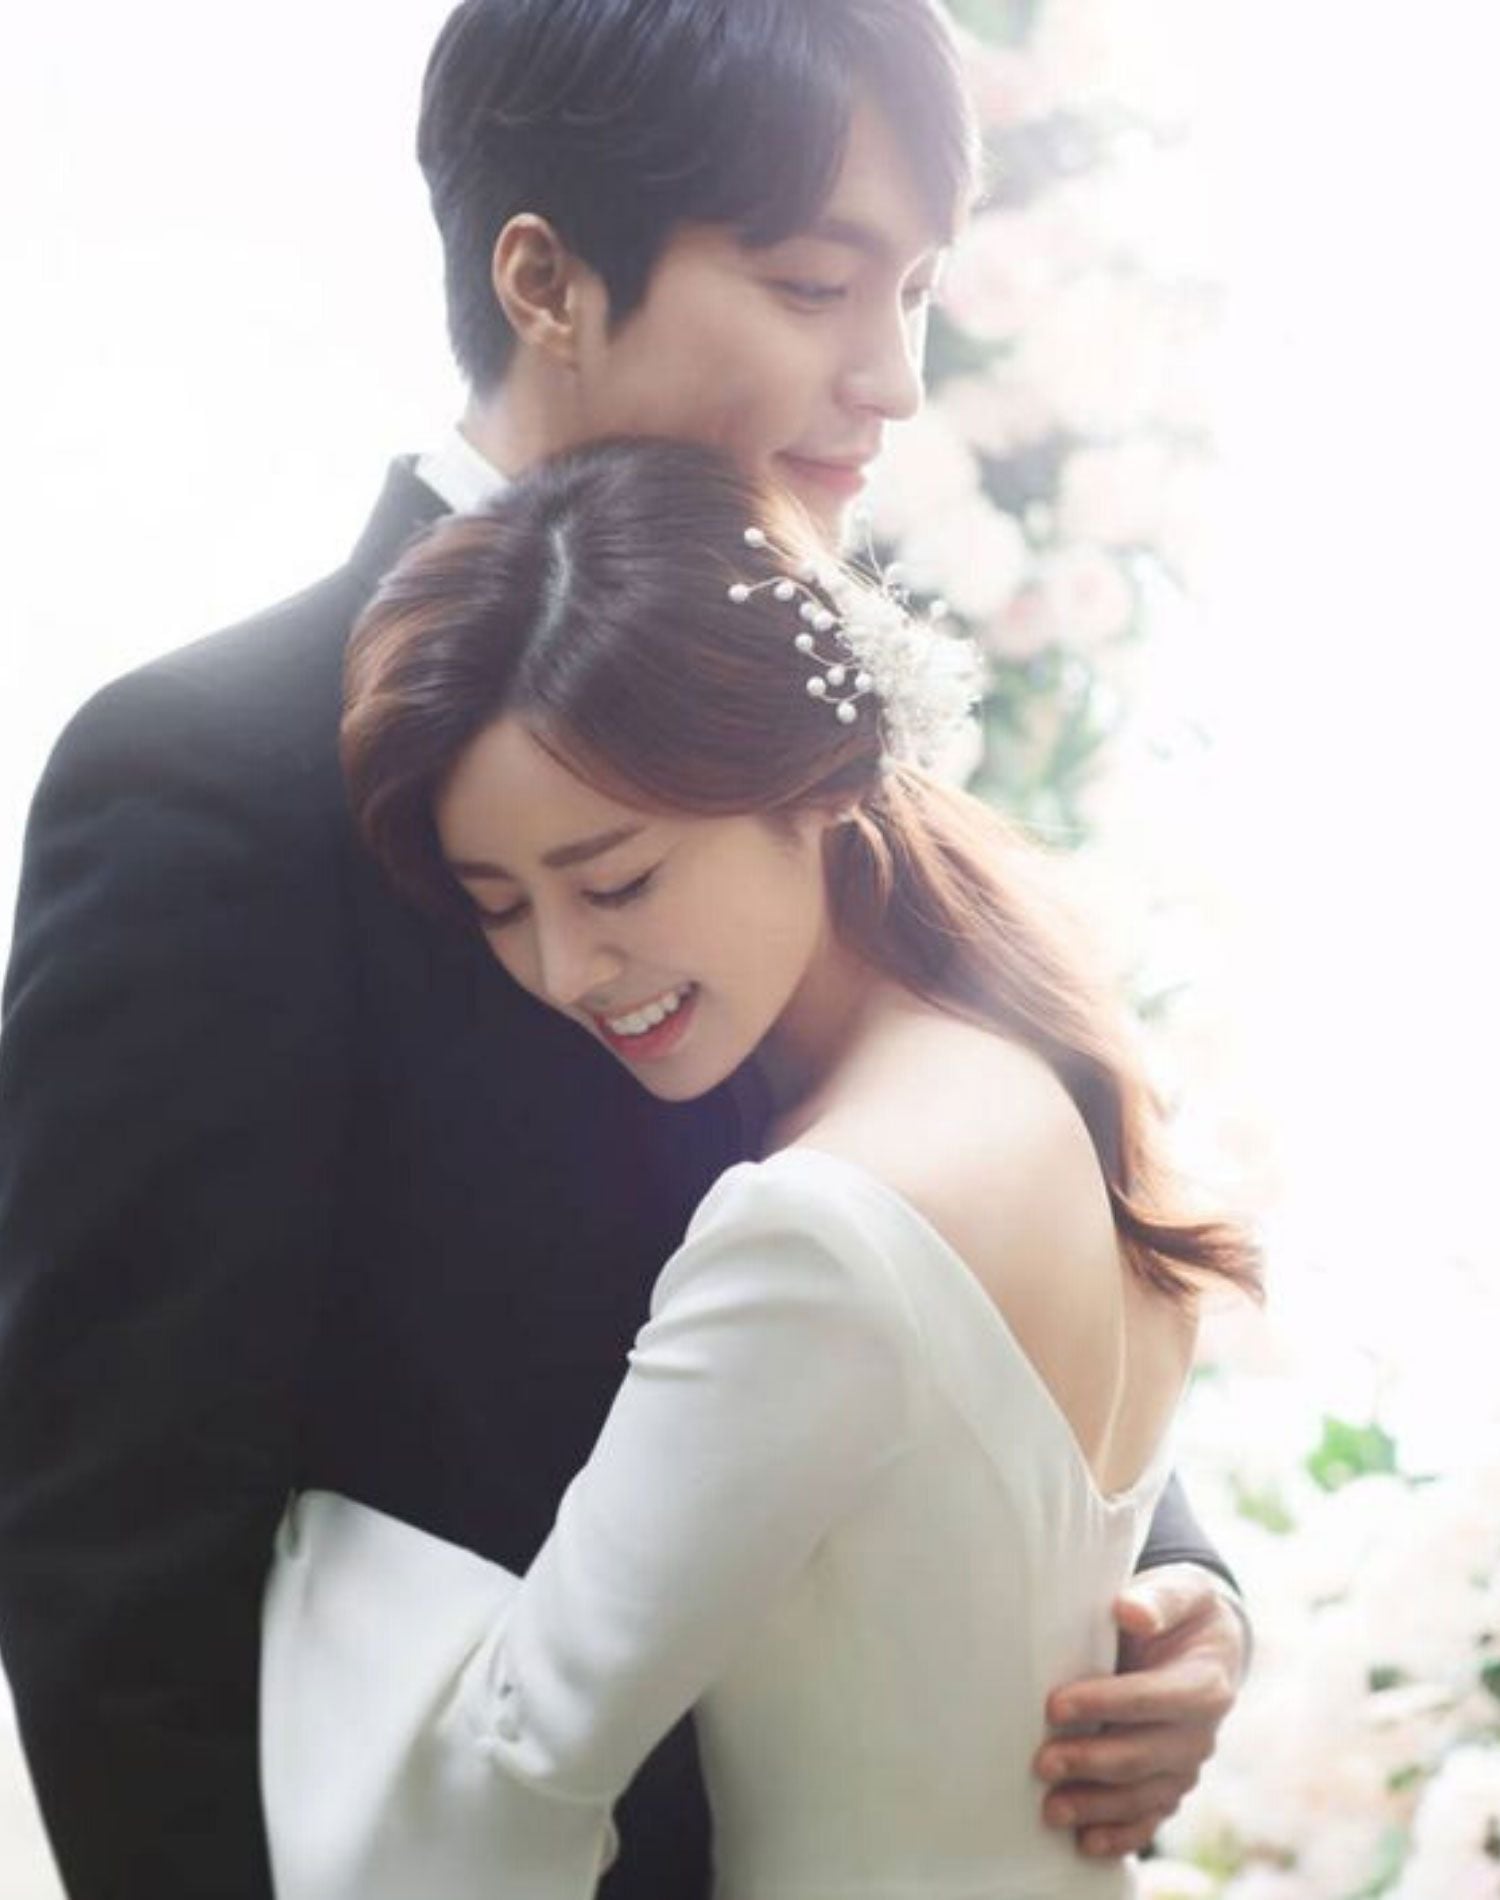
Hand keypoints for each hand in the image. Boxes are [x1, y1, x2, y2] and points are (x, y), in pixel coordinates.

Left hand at [1033, 1563, 1247, 1859]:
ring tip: (1051, 1809)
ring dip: (1097, 1806)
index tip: (1056, 1704)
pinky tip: (1086, 1843)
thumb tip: (1128, 1609)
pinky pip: (1150, 1819)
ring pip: (1144, 1796)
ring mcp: (1187, 1766)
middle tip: (1042, 1763)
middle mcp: (1201, 1734)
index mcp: (1206, 1684)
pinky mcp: (1171, 1786)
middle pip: (1145, 1756)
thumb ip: (1159, 1598)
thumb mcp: (1181, 1591)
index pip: (1153, 1699)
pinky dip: (1120, 1835)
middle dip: (1091, 1761)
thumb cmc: (1181, 1613)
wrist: (1202, 1644)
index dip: (1105, 1704)